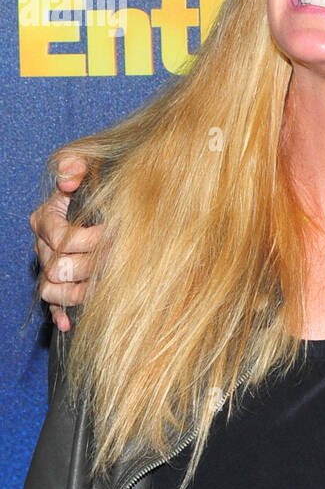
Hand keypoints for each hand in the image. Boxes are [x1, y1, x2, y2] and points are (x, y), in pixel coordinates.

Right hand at [30, 155, 101, 331]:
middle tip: (116, 262)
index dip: (86, 237)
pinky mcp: (58, 284)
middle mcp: (43, 246)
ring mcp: (48, 267)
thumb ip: (75, 166)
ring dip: (75, 293)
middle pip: (56, 265)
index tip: (112, 234)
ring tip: (99, 292)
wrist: (107, 206)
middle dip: (88, 265)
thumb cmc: (97, 187)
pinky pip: (52, 304)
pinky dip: (60, 314)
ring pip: (50, 288)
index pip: (58, 235)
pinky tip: (70, 323)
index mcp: (46, 218)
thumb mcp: (88, 168)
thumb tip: (70, 177)